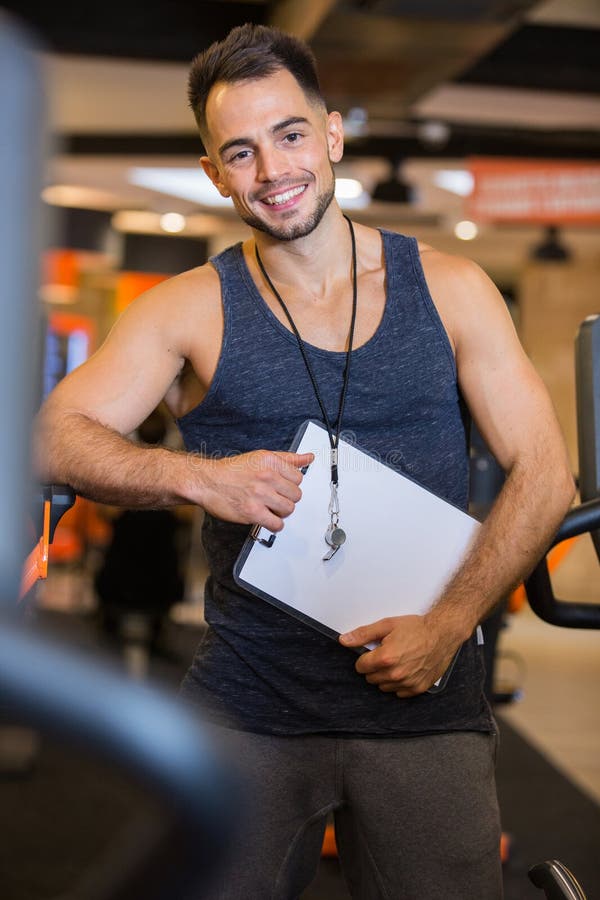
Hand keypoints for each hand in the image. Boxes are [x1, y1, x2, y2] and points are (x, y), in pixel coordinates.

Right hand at [193, 449, 313, 530]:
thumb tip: (308, 458)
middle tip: (275, 498)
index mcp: (270, 461)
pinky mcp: (252, 512)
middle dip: (287, 498)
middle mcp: (266, 476)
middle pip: (296, 494)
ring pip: (289, 509)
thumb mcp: (260, 457)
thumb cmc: (231, 471)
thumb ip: (286, 458)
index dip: (290, 484)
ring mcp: (260, 495)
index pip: (298, 477)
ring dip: (281, 512)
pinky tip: (267, 519)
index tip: (282, 487)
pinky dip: (274, 525)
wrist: (207, 481)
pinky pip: (276, 524)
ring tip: (271, 508)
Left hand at [339, 615, 458, 696]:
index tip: (372, 652)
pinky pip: (399, 692)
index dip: (364, 658)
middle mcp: (396, 674)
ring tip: (397, 661)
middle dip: (374, 667)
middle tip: (386, 654)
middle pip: (371, 678)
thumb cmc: (417, 628)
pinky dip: (399, 683)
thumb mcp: (387, 625)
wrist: (442, 633)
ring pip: (384, 686)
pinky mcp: (418, 688)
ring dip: (386, 676)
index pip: (360, 667)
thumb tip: (344, 641)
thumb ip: (363, 634)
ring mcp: (407, 683)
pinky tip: (406, 669)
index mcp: (386, 658)